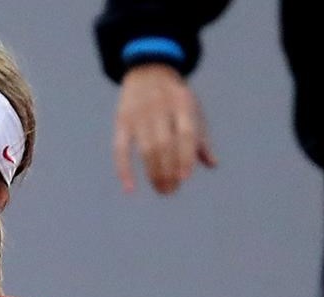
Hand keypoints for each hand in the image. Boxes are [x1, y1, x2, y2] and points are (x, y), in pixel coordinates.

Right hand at [113, 64, 216, 194]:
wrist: (148, 69)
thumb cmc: (175, 97)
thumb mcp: (192, 109)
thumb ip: (201, 137)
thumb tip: (212, 164)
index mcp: (183, 103)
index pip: (185, 134)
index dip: (185, 157)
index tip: (184, 178)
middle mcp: (160, 108)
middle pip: (164, 145)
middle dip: (168, 170)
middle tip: (171, 190)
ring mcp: (139, 115)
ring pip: (145, 150)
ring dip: (153, 174)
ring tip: (161, 190)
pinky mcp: (121, 122)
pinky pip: (120, 150)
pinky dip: (124, 170)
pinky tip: (130, 189)